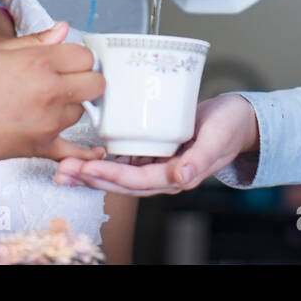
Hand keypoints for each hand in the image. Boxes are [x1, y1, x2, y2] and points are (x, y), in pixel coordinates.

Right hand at [0, 21, 106, 165]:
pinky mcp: (44, 146)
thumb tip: (63, 29)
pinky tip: (96, 150)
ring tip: (48, 103)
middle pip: (96, 84)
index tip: (67, 60)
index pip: (85, 55)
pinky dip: (86, 152)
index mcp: (39, 63)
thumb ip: (35, 40)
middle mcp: (50, 91)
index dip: (77, 56)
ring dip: (73, 106)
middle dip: (87, 79)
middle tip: (69, 80)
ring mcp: (49, 121)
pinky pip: (76, 151)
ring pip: (82, 111)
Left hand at [52, 94, 259, 195]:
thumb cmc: (230, 128)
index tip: (86, 168)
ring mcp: (156, 163)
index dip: (110, 176)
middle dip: (90, 177)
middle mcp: (162, 174)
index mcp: (176, 176)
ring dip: (91, 170)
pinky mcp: (152, 149)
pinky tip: (84, 150)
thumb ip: (200, 160)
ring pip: (117, 172)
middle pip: (120, 182)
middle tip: (62, 170)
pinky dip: (103, 156)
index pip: (136, 181)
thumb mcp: (218, 140)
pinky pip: (124, 158)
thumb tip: (181, 179)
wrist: (237, 118)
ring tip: (64, 165)